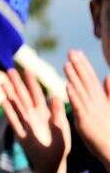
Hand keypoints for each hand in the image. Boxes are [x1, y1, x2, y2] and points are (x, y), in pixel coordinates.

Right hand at [0, 69, 68, 172]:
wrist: (52, 164)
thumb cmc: (60, 146)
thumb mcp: (63, 127)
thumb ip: (58, 112)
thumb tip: (55, 96)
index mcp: (45, 113)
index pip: (37, 94)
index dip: (32, 82)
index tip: (27, 69)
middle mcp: (34, 117)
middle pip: (24, 97)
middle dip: (17, 84)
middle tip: (9, 70)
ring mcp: (26, 125)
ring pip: (16, 107)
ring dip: (9, 95)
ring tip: (2, 83)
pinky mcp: (21, 135)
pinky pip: (14, 122)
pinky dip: (9, 112)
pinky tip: (3, 102)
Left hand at [65, 51, 109, 168]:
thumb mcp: (109, 108)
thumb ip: (109, 93)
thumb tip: (108, 76)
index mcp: (101, 100)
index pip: (91, 79)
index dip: (84, 65)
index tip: (77, 52)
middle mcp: (97, 103)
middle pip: (86, 81)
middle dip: (78, 65)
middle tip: (71, 51)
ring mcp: (91, 111)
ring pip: (81, 91)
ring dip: (74, 77)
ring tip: (66, 63)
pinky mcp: (86, 121)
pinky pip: (78, 107)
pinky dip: (73, 95)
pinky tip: (67, 85)